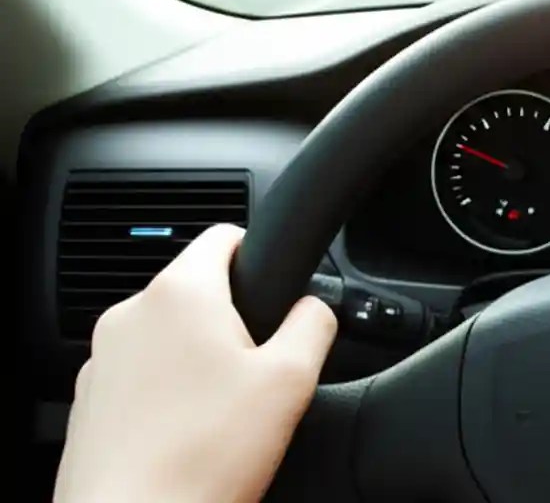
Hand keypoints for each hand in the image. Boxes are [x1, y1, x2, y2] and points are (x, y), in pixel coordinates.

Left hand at [54, 225, 337, 502]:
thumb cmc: (203, 457)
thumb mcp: (291, 380)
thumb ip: (314, 324)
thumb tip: (315, 308)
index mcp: (181, 293)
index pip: (227, 235)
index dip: (263, 255)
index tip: (278, 294)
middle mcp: (131, 314)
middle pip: (199, 291)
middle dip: (235, 322)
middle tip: (260, 374)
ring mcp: (103, 358)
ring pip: (170, 337)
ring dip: (200, 361)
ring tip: (224, 414)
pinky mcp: (90, 400)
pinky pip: (141, 377)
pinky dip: (168, 395)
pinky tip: (191, 435)